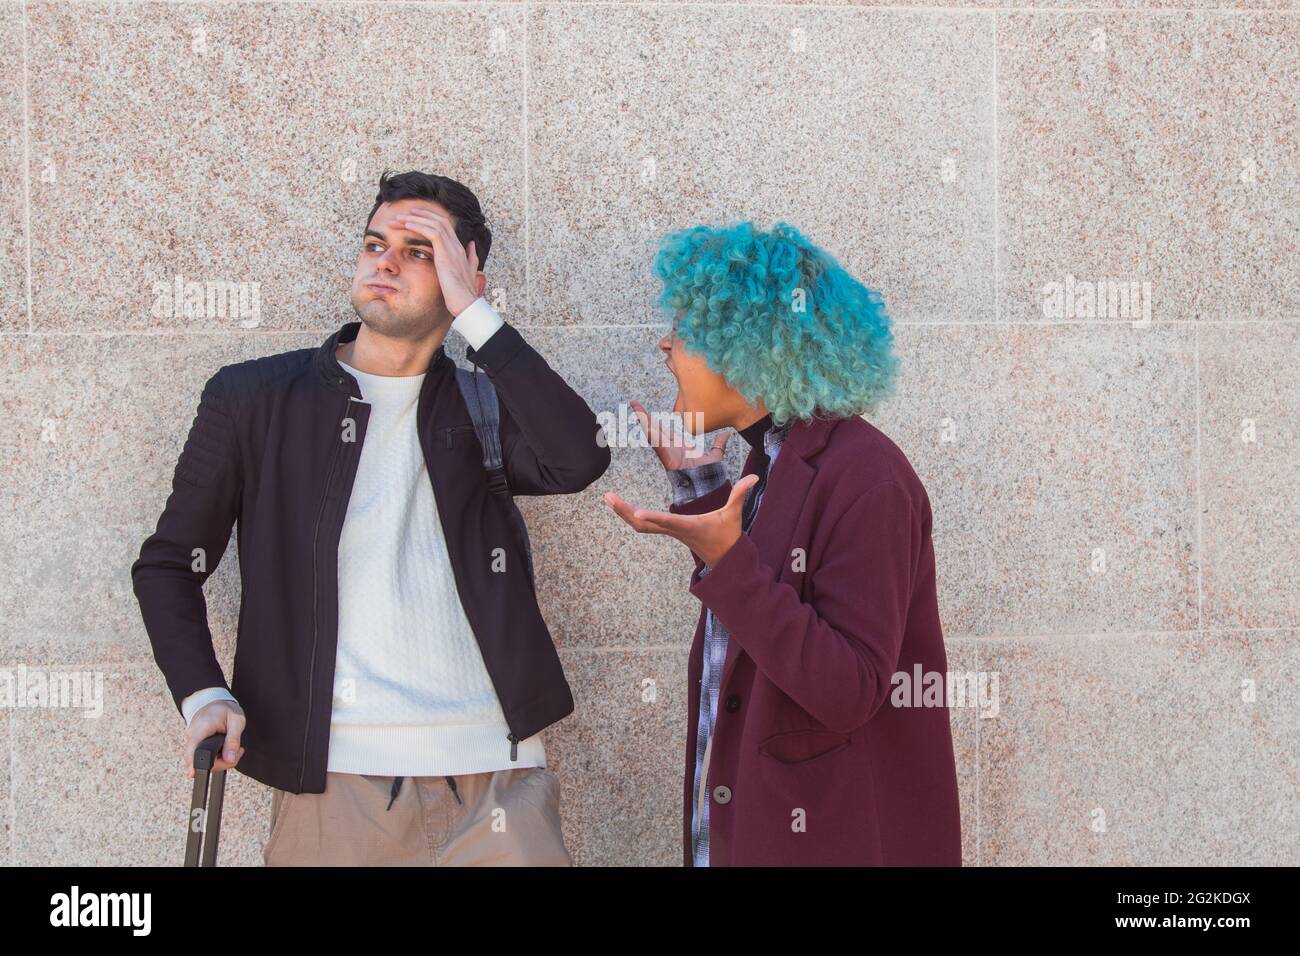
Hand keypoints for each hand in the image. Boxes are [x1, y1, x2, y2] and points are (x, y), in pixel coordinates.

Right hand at [184, 700, 245, 778]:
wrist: (213, 699)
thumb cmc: (225, 709)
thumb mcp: (236, 721)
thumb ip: (233, 741)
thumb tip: (230, 759)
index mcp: (201, 728)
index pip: (193, 749)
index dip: (192, 763)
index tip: (193, 773)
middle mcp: (192, 735)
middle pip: (200, 760)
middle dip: (222, 762)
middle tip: (238, 752)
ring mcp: (191, 740)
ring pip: (202, 760)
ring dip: (219, 760)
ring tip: (233, 749)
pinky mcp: (194, 744)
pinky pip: (202, 756)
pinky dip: (214, 757)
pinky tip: (224, 749)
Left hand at [391, 206, 480, 316]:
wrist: (465, 302)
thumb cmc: (463, 293)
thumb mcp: (468, 272)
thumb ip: (470, 257)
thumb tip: (472, 244)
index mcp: (460, 249)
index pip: (445, 226)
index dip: (430, 219)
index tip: (415, 217)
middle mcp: (457, 245)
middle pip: (439, 220)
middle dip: (421, 214)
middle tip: (406, 213)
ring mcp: (452, 248)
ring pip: (434, 223)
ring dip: (415, 218)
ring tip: (400, 218)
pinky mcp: (445, 253)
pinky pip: (431, 232)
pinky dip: (418, 226)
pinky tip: (406, 225)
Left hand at [603, 474, 758, 566]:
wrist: (724, 560)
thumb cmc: (728, 536)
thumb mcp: (734, 515)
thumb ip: (740, 494)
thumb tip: (755, 477)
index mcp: (688, 525)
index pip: (667, 521)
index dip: (652, 516)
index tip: (636, 511)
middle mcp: (674, 530)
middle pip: (643, 523)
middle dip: (624, 510)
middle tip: (608, 497)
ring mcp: (668, 532)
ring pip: (639, 525)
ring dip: (622, 512)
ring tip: (607, 498)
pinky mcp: (666, 531)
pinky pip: (643, 525)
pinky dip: (630, 515)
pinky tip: (619, 506)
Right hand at [630, 399, 729, 471]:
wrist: (706, 484)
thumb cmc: (708, 473)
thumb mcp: (715, 455)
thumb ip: (719, 444)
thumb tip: (726, 434)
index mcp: (679, 445)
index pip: (665, 430)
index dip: (657, 422)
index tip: (650, 414)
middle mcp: (670, 447)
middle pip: (654, 428)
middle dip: (645, 416)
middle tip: (634, 404)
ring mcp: (667, 451)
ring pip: (652, 432)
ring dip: (643, 419)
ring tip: (634, 406)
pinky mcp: (666, 456)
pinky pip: (657, 442)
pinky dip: (650, 432)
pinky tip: (643, 421)